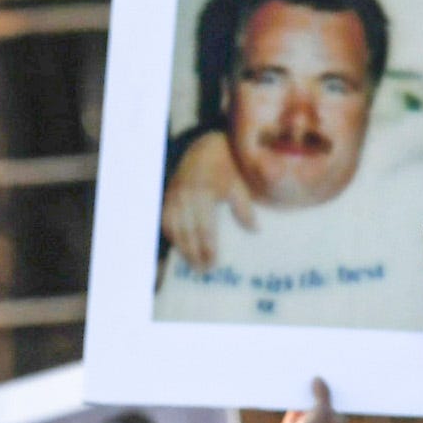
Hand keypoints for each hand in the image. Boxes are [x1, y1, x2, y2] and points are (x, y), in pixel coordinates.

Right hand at [160, 129, 251, 270]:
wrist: (203, 151)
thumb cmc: (226, 171)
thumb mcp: (238, 186)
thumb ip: (244, 208)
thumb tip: (255, 230)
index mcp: (204, 193)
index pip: (205, 228)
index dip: (208, 248)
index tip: (214, 263)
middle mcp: (185, 196)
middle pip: (188, 233)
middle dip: (195, 254)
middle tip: (203, 270)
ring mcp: (173, 197)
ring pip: (175, 230)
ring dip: (183, 250)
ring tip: (194, 265)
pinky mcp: (167, 199)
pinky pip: (167, 223)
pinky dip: (174, 238)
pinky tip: (183, 250)